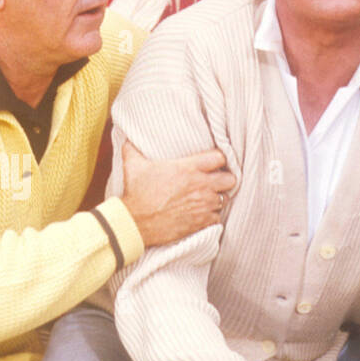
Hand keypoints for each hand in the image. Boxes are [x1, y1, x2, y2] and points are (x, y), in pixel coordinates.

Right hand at [119, 141, 235, 247]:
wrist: (135, 222)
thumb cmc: (135, 193)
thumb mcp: (133, 165)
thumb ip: (134, 148)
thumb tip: (129, 138)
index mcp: (189, 168)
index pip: (220, 157)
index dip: (218, 159)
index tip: (213, 162)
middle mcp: (200, 185)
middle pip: (230, 179)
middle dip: (224, 179)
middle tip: (214, 181)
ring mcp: (203, 205)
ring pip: (225, 199)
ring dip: (217, 198)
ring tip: (207, 198)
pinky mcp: (201, 222)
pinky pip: (217, 218)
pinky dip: (211, 216)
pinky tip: (202, 214)